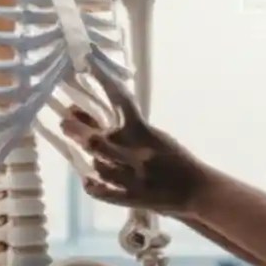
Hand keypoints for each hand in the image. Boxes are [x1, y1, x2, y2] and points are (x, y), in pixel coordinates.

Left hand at [60, 74, 212, 215]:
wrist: (199, 190)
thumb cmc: (177, 160)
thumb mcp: (155, 137)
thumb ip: (125, 128)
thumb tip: (86, 113)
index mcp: (146, 133)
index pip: (120, 101)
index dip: (102, 83)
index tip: (88, 67)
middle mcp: (138, 153)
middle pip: (98, 140)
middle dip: (78, 130)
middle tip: (66, 122)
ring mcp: (134, 178)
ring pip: (98, 165)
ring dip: (88, 157)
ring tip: (80, 147)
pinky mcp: (132, 199)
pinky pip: (103, 192)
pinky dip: (93, 185)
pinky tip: (88, 179)